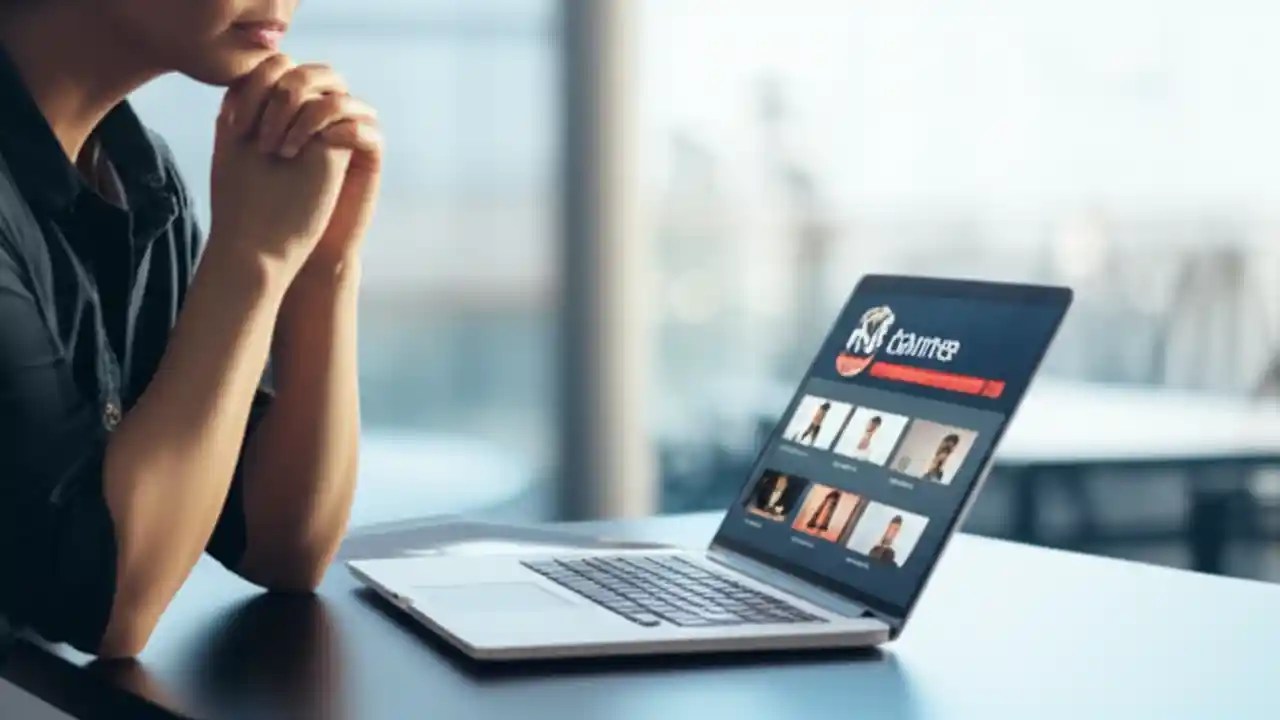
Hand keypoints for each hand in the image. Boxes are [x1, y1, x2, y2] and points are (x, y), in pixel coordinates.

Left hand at [232, 56, 382, 276]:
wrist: (280, 250)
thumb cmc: (256, 203)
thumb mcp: (240, 150)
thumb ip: (242, 113)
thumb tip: (235, 81)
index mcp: (295, 109)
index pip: (289, 69)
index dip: (261, 83)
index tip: (234, 122)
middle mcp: (325, 116)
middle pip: (319, 73)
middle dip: (287, 93)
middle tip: (260, 131)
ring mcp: (349, 135)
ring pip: (342, 96)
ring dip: (309, 113)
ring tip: (282, 148)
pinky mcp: (368, 159)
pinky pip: (365, 128)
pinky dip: (339, 131)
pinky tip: (306, 151)